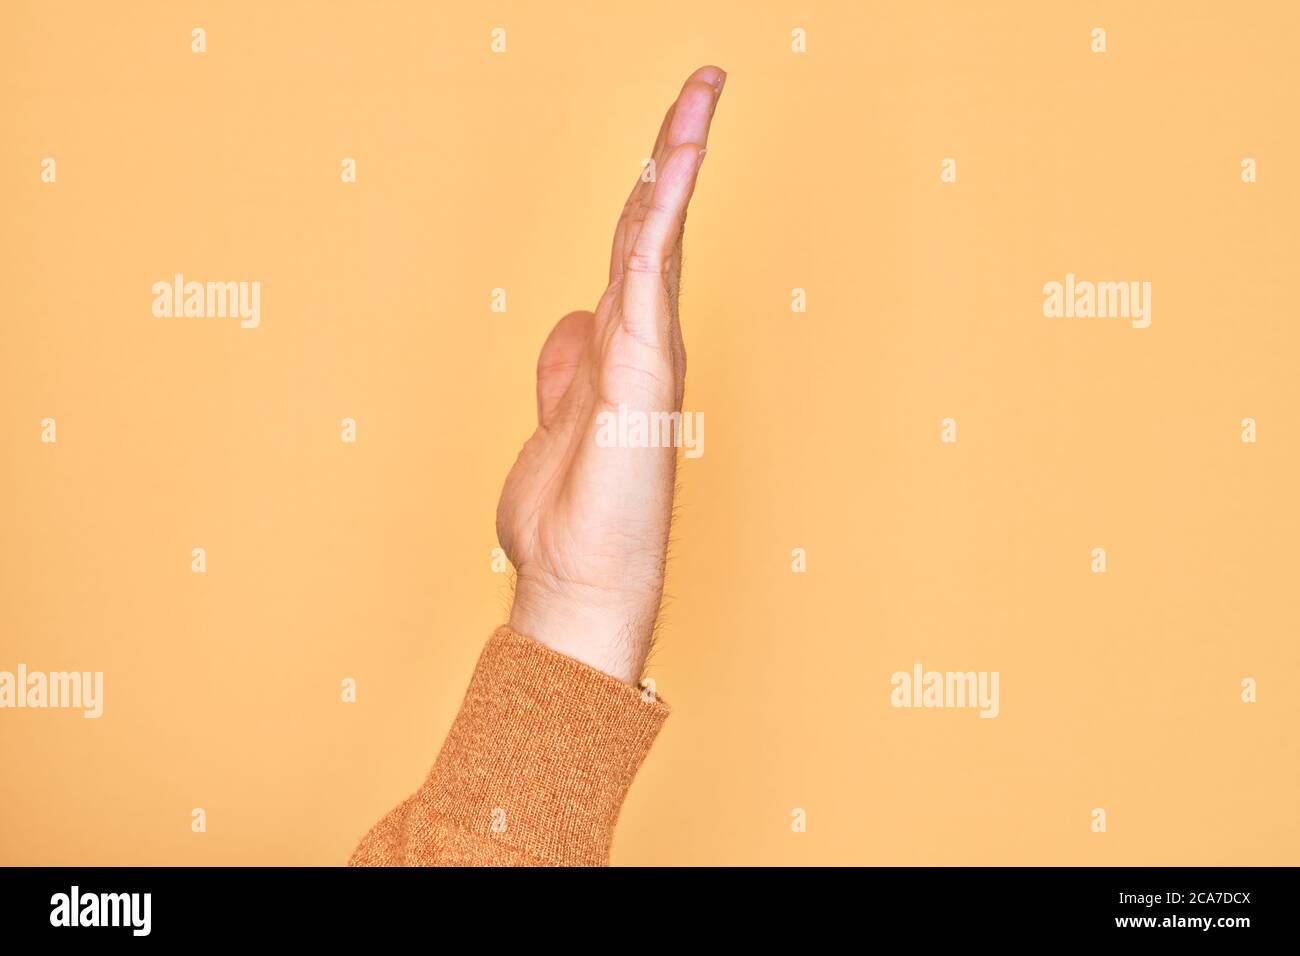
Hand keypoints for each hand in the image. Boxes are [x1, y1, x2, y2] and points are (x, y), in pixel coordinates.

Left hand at [496, 65, 724, 683]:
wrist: (580, 586)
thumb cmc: (572, 521)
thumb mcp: (557, 423)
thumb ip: (567, 370)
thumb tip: (571, 325)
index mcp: (621, 350)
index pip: (635, 251)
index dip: (650, 189)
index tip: (669, 135)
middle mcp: (642, 343)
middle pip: (655, 228)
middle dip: (676, 152)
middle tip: (703, 86)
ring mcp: (647, 356)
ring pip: (660, 238)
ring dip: (677, 162)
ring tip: (700, 96)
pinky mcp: (641, 373)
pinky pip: (649, 275)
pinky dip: (663, 213)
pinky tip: (673, 162)